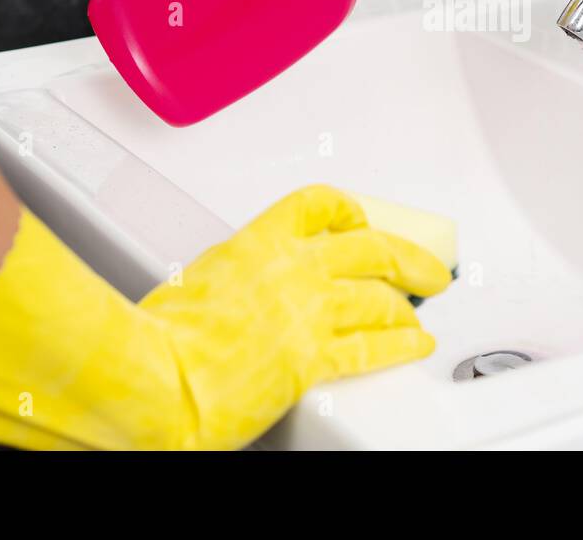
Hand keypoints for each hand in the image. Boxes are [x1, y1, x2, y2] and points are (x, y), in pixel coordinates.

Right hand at [140, 184, 449, 447]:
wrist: (157, 377)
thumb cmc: (155, 337)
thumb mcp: (193, 282)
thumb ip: (231, 279)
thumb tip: (237, 293)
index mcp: (257, 242)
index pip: (317, 205)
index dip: (348, 211)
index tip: (360, 221)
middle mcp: (294, 270)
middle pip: (371, 249)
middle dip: (407, 257)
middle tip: (426, 267)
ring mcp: (311, 313)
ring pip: (380, 299)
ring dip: (405, 307)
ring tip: (417, 313)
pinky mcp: (317, 359)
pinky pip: (374, 346)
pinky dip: (402, 344)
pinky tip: (416, 344)